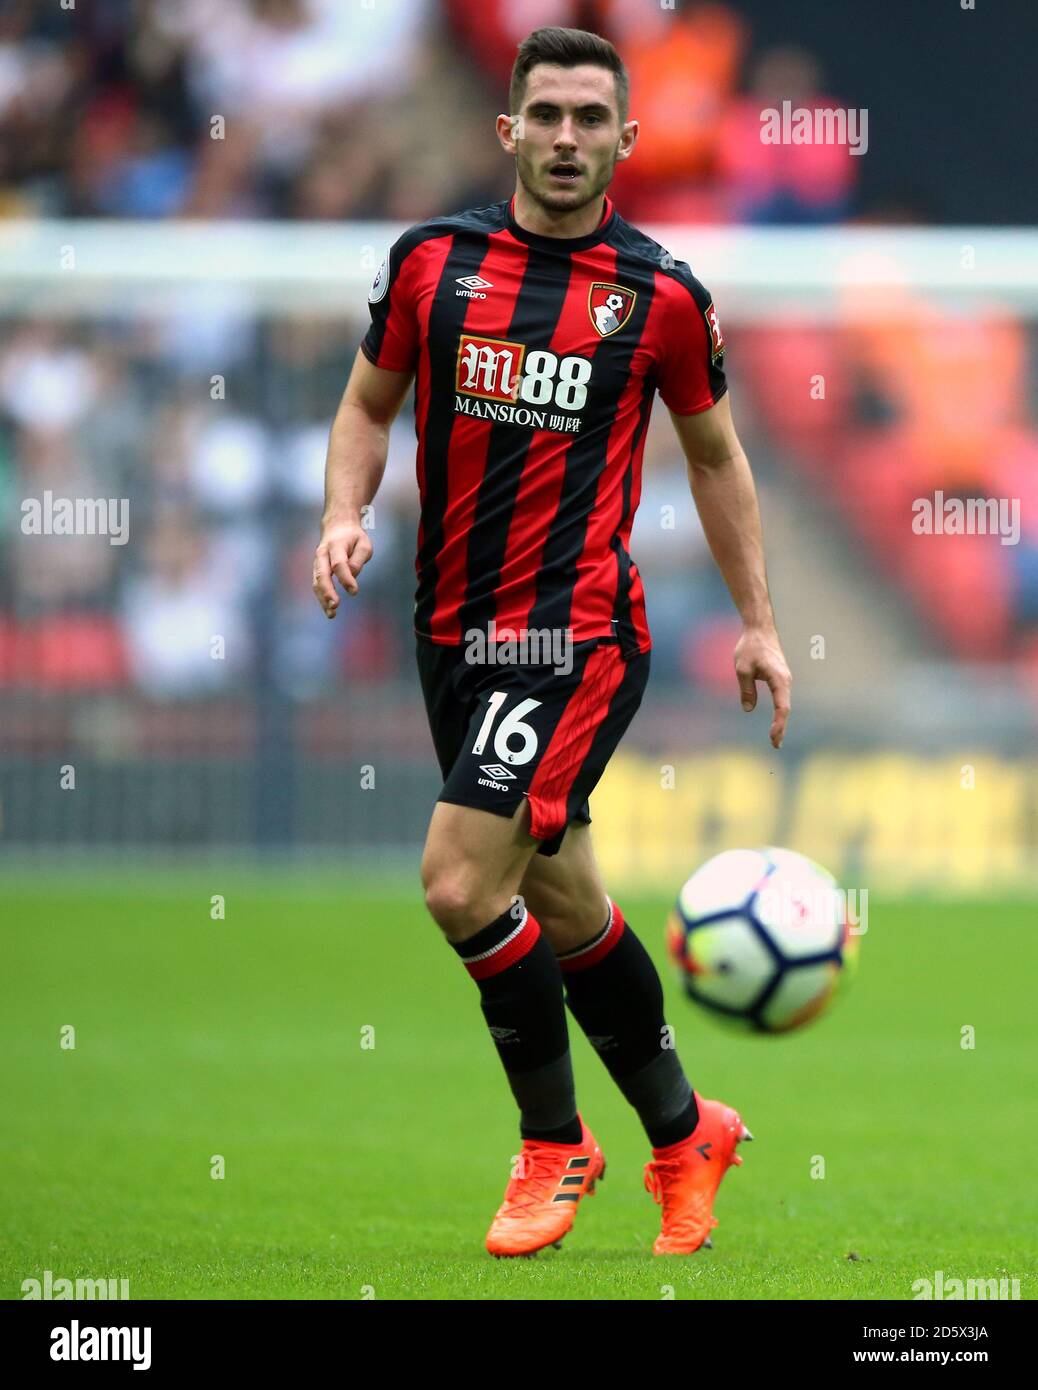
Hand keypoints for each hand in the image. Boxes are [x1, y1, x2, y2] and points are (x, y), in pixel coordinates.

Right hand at [312, 519, 372, 617]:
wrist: (336, 525)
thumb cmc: (353, 537)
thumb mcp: (364, 543)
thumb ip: (358, 560)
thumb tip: (352, 575)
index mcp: (336, 545)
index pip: (339, 564)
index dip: (346, 578)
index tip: (354, 591)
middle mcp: (323, 554)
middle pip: (322, 574)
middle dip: (328, 591)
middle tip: (335, 605)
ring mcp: (317, 562)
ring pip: (317, 582)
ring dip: (323, 599)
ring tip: (332, 614)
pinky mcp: (317, 569)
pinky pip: (317, 585)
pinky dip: (321, 598)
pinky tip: (329, 610)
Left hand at [733, 625, 791, 748]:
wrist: (760, 629)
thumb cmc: (750, 647)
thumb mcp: (742, 669)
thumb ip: (746, 690)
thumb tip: (749, 709)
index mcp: (779, 679)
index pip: (782, 707)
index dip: (779, 724)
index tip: (773, 737)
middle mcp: (786, 681)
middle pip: (785, 708)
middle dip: (781, 728)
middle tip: (775, 746)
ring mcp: (785, 680)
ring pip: (784, 704)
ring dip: (781, 721)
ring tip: (775, 739)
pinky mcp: (780, 679)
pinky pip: (782, 699)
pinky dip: (779, 712)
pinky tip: (776, 723)